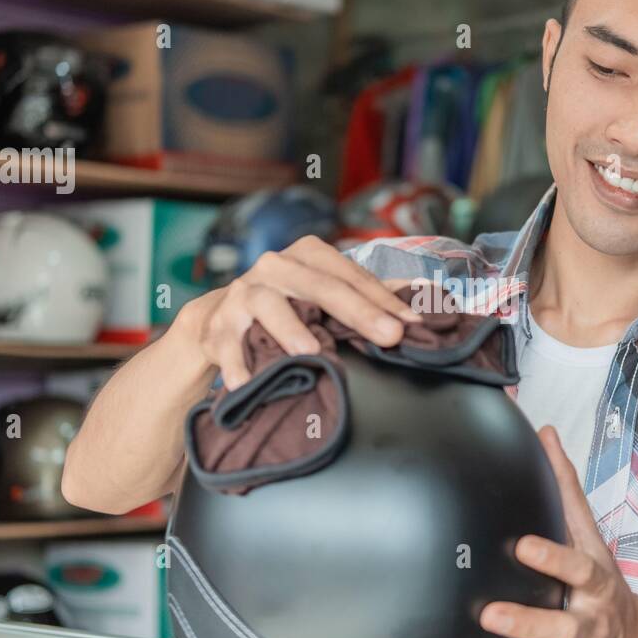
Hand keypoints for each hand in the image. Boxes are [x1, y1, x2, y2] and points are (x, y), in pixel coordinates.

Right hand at [181, 235, 420, 389]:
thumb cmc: (287, 306)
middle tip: (388, 335)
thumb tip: (420, 299)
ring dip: (290, 328)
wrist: (218, 319)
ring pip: (269, 305)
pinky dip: (236, 363)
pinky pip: (228, 344)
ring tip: (309, 351)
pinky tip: (246, 382)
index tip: (412, 324)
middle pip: (321, 286)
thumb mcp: (323, 294)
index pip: (352, 275)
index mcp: (309, 255)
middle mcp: (276, 266)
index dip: (384, 299)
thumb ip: (365, 296)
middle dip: (358, 312)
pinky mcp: (217, 324)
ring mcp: (244, 293)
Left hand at [470, 426, 637, 637]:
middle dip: (526, 622)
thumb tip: (546, 436)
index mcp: (594, 584)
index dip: (552, 557)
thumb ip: (564, 488)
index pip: (576, 568)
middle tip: (489, 615)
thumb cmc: (604, 582)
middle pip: (561, 626)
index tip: (523, 545)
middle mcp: (589, 624)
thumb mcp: (589, 534)